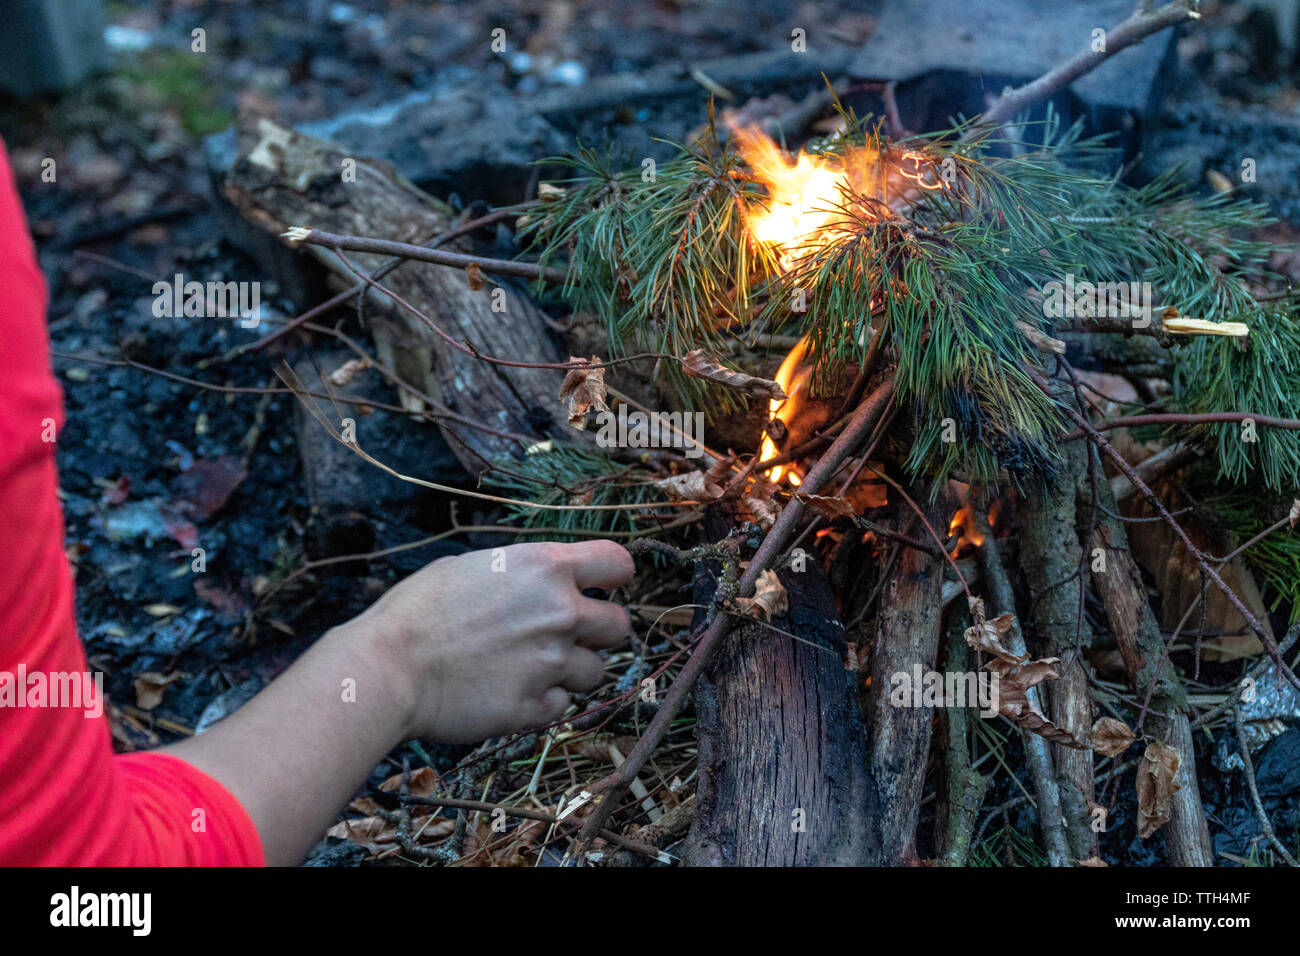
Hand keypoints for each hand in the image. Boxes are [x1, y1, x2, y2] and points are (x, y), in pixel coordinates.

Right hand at [350, 540, 634, 742]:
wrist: (387, 669)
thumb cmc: (417, 611)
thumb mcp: (471, 567)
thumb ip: (522, 574)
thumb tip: (542, 582)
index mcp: (546, 567)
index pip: (619, 564)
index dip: (614, 578)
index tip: (604, 588)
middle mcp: (561, 612)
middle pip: (620, 625)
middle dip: (597, 632)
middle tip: (563, 637)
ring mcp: (552, 662)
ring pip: (595, 672)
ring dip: (569, 671)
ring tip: (526, 667)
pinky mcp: (537, 707)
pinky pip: (562, 706)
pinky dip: (543, 702)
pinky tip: (508, 692)